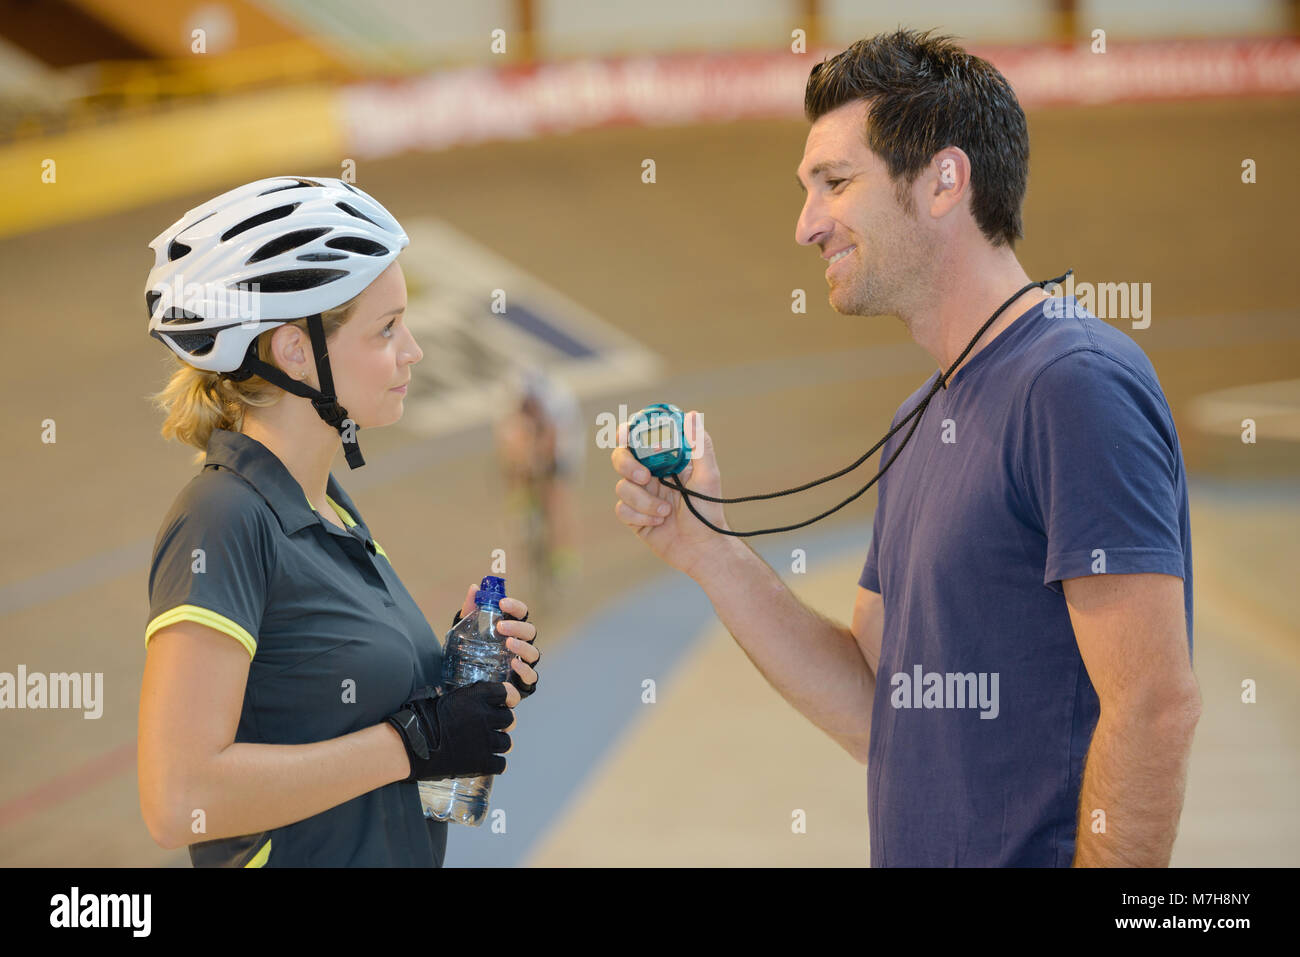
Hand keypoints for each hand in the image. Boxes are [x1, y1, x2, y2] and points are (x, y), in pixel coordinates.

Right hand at [386, 682, 513, 780]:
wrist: (411, 745)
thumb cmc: (422, 719)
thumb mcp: (446, 697)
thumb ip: (467, 698)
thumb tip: (477, 698)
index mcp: (476, 697)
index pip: (507, 693)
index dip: (509, 698)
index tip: (507, 703)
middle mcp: (485, 717)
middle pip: (510, 719)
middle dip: (503, 724)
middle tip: (492, 728)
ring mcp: (485, 740)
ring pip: (507, 743)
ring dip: (498, 744)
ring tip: (486, 746)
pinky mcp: (482, 762)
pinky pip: (501, 764)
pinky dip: (494, 764)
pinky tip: (484, 761)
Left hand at [453, 586, 539, 700]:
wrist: (461, 683)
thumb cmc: (470, 652)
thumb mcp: (465, 630)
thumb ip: (470, 609)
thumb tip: (474, 588)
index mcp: (511, 630)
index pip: (521, 614)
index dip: (515, 607)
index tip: (502, 603)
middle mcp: (521, 645)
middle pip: (530, 632)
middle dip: (517, 627)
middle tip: (500, 626)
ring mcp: (523, 665)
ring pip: (534, 654)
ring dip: (523, 646)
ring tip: (508, 643)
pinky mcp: (521, 684)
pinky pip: (530, 677)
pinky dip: (525, 670)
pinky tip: (514, 664)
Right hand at [610, 410, 730, 577]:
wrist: (702, 549)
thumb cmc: (709, 513)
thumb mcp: (709, 477)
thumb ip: (700, 447)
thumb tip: (693, 416)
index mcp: (666, 461)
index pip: (642, 438)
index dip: (630, 432)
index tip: (627, 434)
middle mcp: (650, 475)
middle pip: (622, 457)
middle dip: (627, 465)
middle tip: (645, 477)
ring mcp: (640, 495)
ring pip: (622, 487)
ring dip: (644, 501)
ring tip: (666, 513)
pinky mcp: (634, 517)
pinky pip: (622, 509)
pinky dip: (639, 516)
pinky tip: (657, 523)